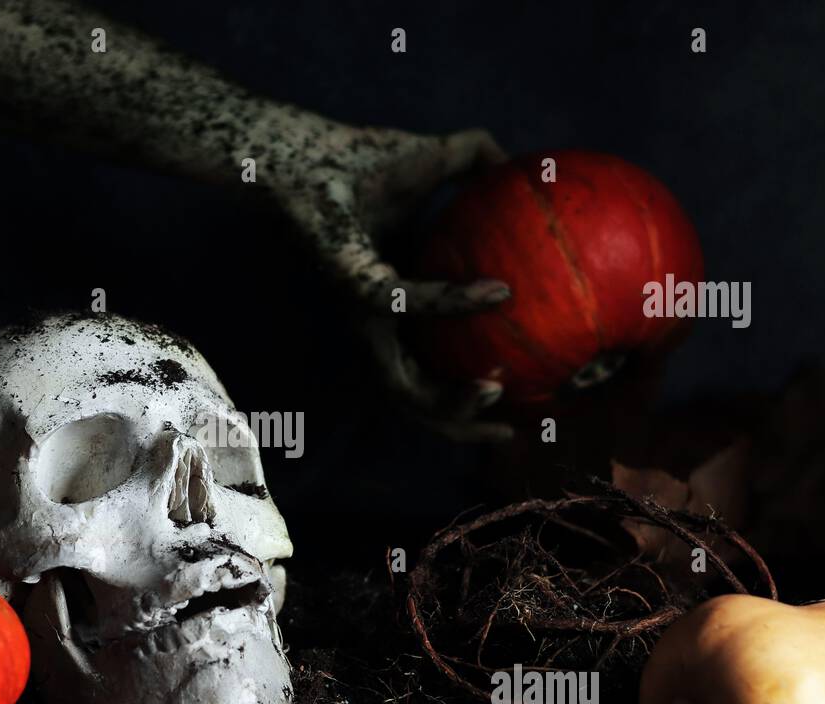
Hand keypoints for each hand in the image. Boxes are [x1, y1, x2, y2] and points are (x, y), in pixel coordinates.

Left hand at [266, 121, 513, 440]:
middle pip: (415, 401)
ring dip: (450, 400)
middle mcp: (373, 326)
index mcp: (391, 313)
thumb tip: (524, 165)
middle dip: (460, 425)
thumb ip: (476, 160)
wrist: (300, 151)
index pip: (430, 371)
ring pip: (401, 387)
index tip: (514, 396)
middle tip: (509, 432)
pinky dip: (451, 303)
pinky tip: (497, 293)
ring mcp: (359, 315)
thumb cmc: (356, 162)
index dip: (465, 395)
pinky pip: (404, 304)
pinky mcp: (350, 286)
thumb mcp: (431, 161)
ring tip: (496, 391)